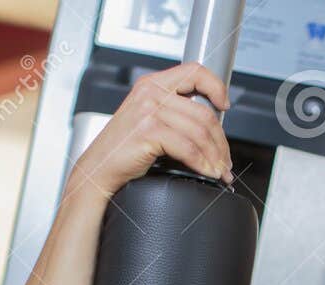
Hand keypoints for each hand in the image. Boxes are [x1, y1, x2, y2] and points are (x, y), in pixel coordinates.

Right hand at [70, 62, 234, 196]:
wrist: (99, 168)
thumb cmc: (124, 149)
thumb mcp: (148, 119)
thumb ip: (173, 113)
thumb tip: (210, 127)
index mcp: (152, 84)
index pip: (194, 71)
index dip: (216, 87)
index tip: (225, 106)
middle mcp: (150, 92)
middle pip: (203, 113)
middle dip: (220, 142)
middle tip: (225, 161)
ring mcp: (148, 110)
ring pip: (199, 132)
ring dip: (215, 157)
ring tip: (220, 171)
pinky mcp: (148, 131)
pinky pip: (188, 148)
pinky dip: (202, 164)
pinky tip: (206, 172)